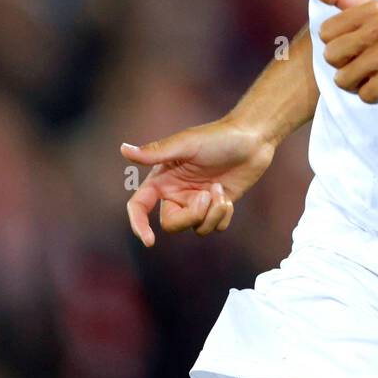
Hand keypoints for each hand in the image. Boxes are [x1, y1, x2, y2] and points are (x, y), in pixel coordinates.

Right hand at [121, 118, 274, 247]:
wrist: (253, 139)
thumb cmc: (218, 137)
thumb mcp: (186, 143)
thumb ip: (156, 152)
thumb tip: (123, 149)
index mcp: (163, 178)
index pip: (140, 205)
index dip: (138, 224)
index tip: (149, 240)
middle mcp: (177, 192)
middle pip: (171, 223)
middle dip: (190, 216)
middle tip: (206, 197)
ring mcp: (197, 201)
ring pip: (196, 227)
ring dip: (211, 213)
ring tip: (220, 190)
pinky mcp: (217, 207)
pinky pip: (214, 227)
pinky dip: (222, 216)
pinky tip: (228, 198)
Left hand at [306, 0, 377, 103]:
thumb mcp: (374, 7)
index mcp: (369, 10)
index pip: (324, 34)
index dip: (339, 44)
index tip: (360, 45)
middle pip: (330, 57)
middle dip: (346, 65)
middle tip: (369, 62)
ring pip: (343, 79)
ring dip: (359, 83)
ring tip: (377, 74)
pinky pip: (365, 95)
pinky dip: (374, 95)